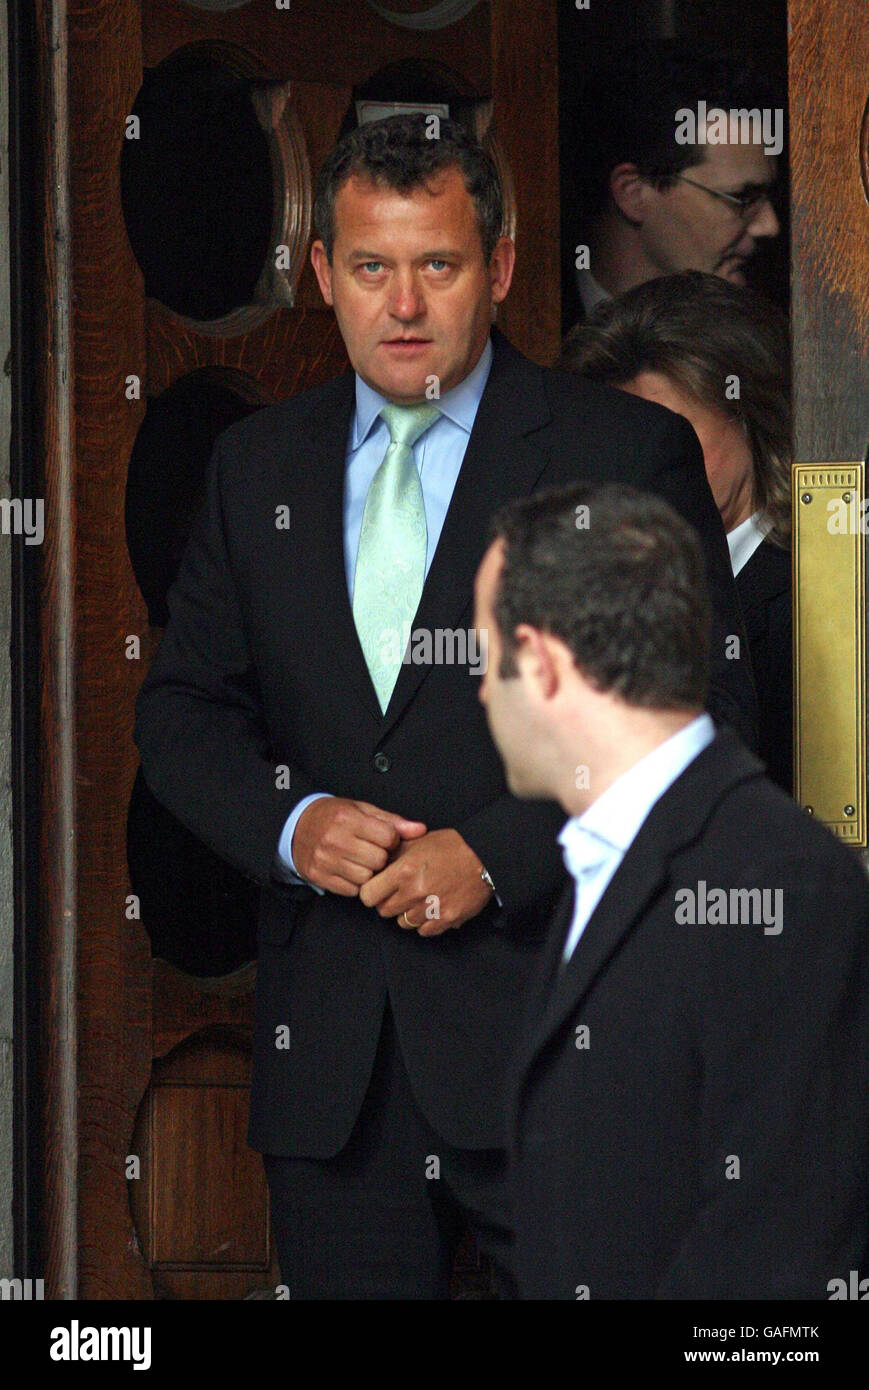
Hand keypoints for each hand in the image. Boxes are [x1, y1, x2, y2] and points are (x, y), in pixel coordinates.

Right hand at [292, 798, 426, 895]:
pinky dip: (354, 883)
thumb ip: (393, 822)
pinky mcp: (319, 876)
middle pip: (378, 860)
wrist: (297, 825)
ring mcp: (325, 860)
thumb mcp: (363, 810)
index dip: (390, 840)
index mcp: (348, 818)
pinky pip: (351, 890)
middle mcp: (335, 839)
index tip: (383, 839)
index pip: (388, 837)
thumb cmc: (335, 816)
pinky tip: (348, 870)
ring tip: (360, 860)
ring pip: (366, 878)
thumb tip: (421, 830)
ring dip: (368, 872)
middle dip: (380, 857)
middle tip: (371, 851)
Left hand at [359, 829, 492, 936]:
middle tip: (401, 893)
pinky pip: (424, 931)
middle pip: (384, 912)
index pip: (368, 895)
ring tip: (420, 899)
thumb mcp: (418, 841)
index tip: (378, 889)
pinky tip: (432, 908)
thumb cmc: (451, 846)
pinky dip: (426, 922)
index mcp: (403, 871)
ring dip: (408, 913)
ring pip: (403, 923)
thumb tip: (376, 864)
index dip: (372, 892)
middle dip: (389, 903)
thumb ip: (394, 854)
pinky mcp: (447, 919)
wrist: (485, 857)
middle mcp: (414, 892)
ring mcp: (431, 908)